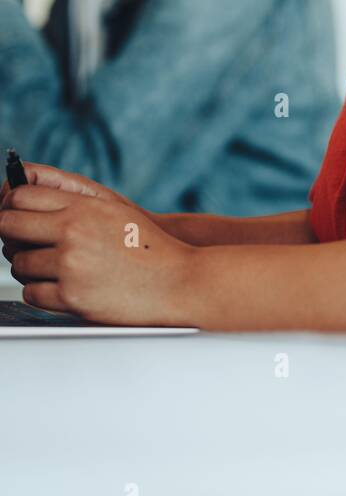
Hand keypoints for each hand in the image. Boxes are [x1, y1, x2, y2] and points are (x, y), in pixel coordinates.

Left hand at [0, 185, 193, 325]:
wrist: (178, 281)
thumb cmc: (148, 247)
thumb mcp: (113, 212)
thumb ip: (73, 204)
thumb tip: (27, 202)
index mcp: (83, 207)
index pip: (21, 197)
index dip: (9, 206)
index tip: (13, 216)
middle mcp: (73, 232)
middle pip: (9, 227)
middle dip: (10, 235)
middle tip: (22, 242)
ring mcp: (71, 266)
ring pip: (19, 263)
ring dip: (29, 266)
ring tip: (53, 268)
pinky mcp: (72, 298)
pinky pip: (32, 293)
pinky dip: (41, 291)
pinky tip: (60, 287)